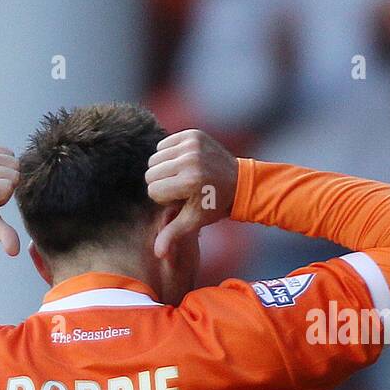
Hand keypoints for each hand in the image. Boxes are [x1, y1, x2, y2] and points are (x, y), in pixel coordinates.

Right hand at [144, 129, 237, 258]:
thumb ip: (173, 234)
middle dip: (163, 183)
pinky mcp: (192, 134)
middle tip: (182, 188)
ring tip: (184, 175)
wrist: (239, 182)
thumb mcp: (194, 221)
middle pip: (151, 174)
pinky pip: (163, 144)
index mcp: (189, 182)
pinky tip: (185, 163)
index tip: (182, 199)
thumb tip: (158, 254)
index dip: (165, 198)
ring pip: (155, 158)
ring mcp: (192, 145)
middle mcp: (190, 160)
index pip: (153, 191)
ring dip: (165, 168)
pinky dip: (170, 154)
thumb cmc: (214, 204)